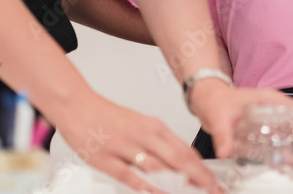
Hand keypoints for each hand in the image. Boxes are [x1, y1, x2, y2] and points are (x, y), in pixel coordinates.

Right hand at [53, 92, 216, 193]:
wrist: (78, 107)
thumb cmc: (110, 118)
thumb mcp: (142, 124)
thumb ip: (161, 142)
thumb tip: (183, 159)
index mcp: (154, 126)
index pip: (185, 149)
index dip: (202, 167)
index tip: (214, 180)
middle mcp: (143, 135)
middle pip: (177, 158)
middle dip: (197, 176)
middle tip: (211, 188)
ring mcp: (125, 147)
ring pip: (156, 167)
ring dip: (176, 183)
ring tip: (191, 193)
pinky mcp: (106, 159)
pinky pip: (129, 175)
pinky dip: (145, 185)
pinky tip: (157, 193)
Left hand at [189, 80, 292, 170]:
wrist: (206, 100)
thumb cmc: (216, 100)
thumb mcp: (219, 118)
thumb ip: (223, 136)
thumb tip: (226, 152)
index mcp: (271, 101)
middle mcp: (275, 109)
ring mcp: (271, 119)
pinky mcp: (264, 129)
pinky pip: (281, 142)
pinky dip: (286, 155)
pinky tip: (284, 168)